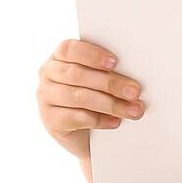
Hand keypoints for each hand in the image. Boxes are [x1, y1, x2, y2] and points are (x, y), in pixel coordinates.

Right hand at [36, 39, 145, 176]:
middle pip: (78, 74)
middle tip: (135, 91)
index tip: (115, 62)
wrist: (86, 133)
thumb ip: (109, 71)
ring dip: (111, 104)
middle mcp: (48, 74)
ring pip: (79, 97)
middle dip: (110, 83)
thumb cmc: (96, 96)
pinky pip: (76, 118)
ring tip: (133, 110)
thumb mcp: (100, 79)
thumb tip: (132, 77)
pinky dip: (100, 120)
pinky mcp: (51, 120)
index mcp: (60, 56)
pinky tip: (115, 121)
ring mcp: (46, 98)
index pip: (69, 49)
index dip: (92, 54)